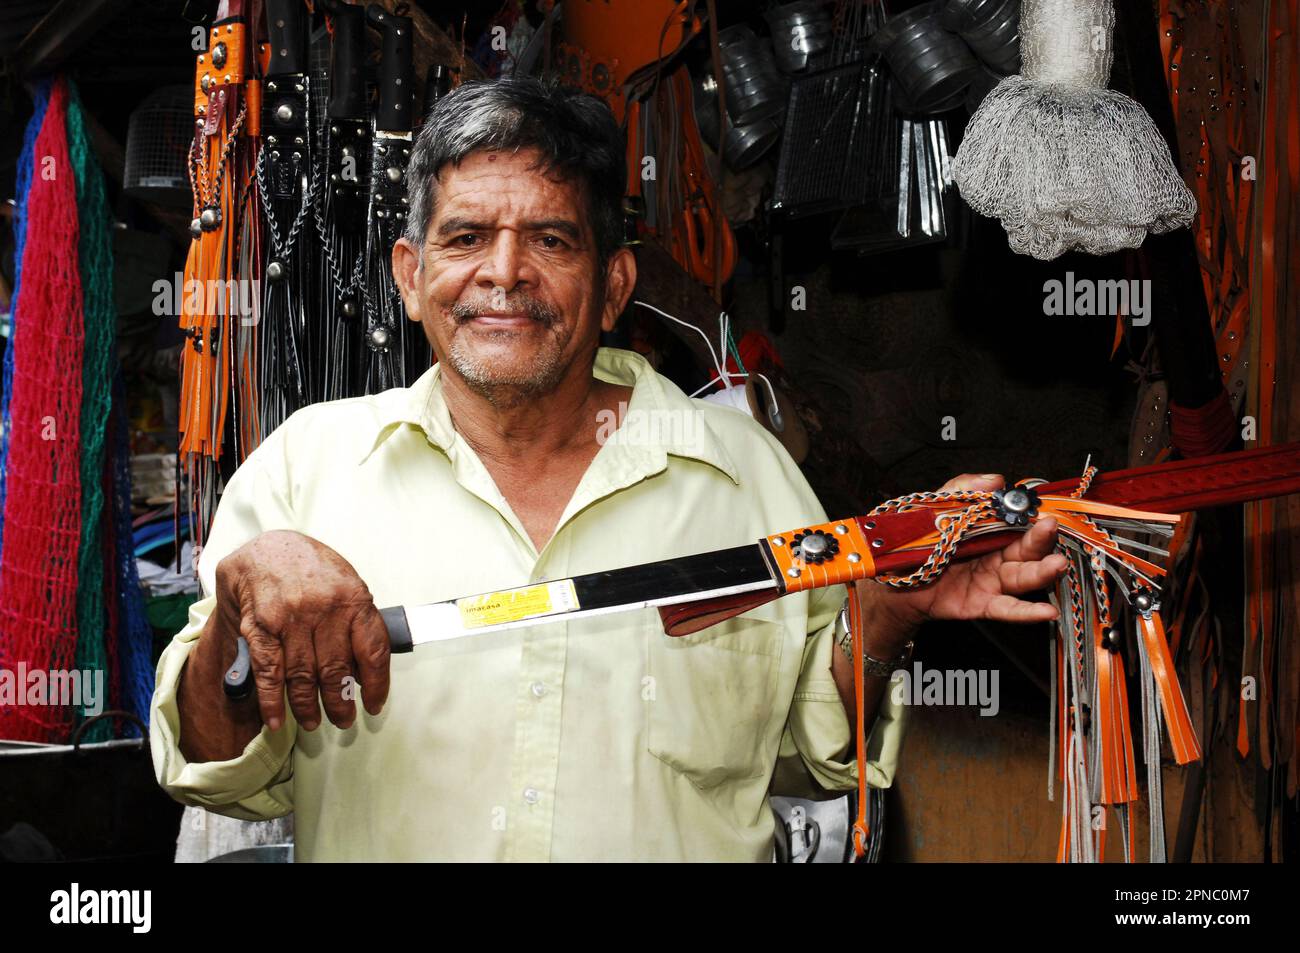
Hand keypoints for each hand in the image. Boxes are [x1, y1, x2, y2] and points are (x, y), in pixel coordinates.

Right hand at [212, 530, 390, 731]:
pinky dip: (272, 701)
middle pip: (336, 669)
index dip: (376, 685)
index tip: (374, 706)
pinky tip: (277, 719)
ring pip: (302, 676)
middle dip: (340, 703)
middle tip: (344, 720)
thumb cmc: (312, 570)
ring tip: (313, 722)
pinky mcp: (260, 626)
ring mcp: (290, 617)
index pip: (372, 651)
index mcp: (353, 598)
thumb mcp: (346, 584)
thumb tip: (364, 670)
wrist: (267, 548)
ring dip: (308, 707)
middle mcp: (324, 608)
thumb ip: (356, 622)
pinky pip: (269, 671)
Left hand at [859, 473, 1066, 638]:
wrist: (892, 579)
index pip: (1017, 520)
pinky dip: (1027, 612)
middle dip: (1041, 538)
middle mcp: (998, 555)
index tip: (1040, 506)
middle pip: (1026, 547)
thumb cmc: (917, 542)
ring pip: (1022, 576)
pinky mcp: (981, 603)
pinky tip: (1047, 612)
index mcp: (990, 531)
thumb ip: (963, 491)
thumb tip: (995, 479)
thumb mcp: (936, 508)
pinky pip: (1007, 609)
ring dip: (1042, 571)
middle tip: (1051, 527)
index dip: (1029, 513)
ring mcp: (992, 580)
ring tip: (1058, 565)